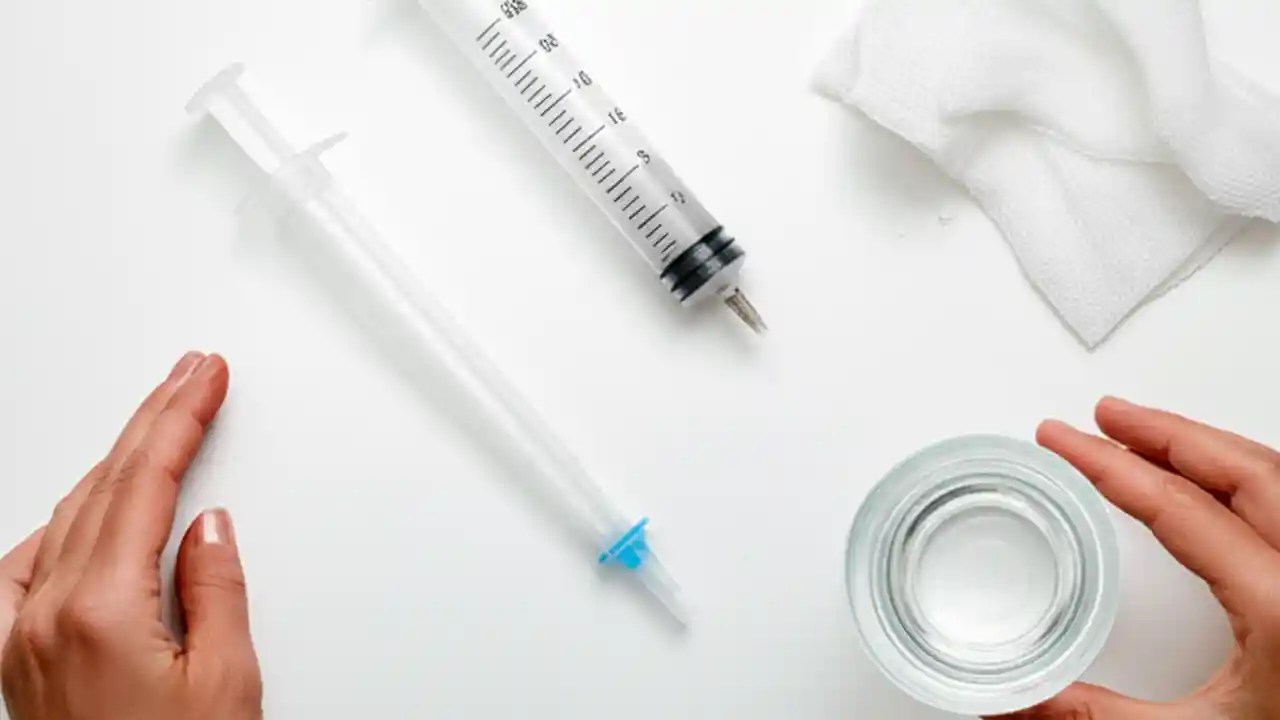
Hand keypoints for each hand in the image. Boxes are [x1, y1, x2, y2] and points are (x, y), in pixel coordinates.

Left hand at [0, 352, 261, 719]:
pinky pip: (28, 563)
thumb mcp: (226, 686)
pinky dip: (66, 519)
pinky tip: (81, 506)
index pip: (146, 483)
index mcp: (98, 611)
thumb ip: (216, 591)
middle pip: (103, 485)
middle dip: (153, 419)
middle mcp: (43, 616)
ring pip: (66, 515)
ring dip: (115, 461)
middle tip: (191, 375)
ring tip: (155, 422)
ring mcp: (20, 637)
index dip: (180, 418)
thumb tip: (207, 529)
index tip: (205, 378)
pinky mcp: (15, 660)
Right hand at [990, 397, 1279, 718]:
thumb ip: (1096, 716)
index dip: (1111, 464)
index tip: (1064, 438)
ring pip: (1279, 477)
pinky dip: (1248, 478)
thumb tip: (1015, 705)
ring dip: (1208, 447)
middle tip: (1103, 416)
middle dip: (1164, 432)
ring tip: (1151, 436)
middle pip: (1244, 468)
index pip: (1180, 506)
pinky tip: (1219, 487)